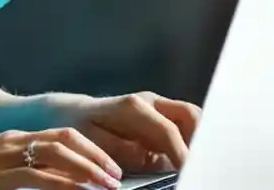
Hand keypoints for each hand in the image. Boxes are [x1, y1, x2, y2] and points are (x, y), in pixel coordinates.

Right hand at [0, 126, 125, 189]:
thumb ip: (23, 172)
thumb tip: (57, 183)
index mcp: (16, 138)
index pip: (63, 134)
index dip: (91, 147)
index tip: (109, 165)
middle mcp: (15, 141)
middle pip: (67, 137)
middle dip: (97, 154)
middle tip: (116, 175)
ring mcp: (7, 156)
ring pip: (59, 153)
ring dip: (88, 167)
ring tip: (107, 184)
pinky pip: (40, 176)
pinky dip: (65, 182)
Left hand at [54, 92, 201, 173]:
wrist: (73, 114)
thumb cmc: (81, 129)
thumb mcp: (94, 143)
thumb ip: (125, 151)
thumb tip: (156, 160)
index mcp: (133, 107)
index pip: (167, 130)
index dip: (182, 152)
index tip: (190, 170)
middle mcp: (150, 102)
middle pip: (190, 114)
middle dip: (200, 139)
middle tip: (199, 165)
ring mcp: (158, 107)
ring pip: (191, 119)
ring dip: (196, 140)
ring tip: (193, 164)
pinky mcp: (161, 117)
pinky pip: (184, 127)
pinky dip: (189, 142)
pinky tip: (184, 160)